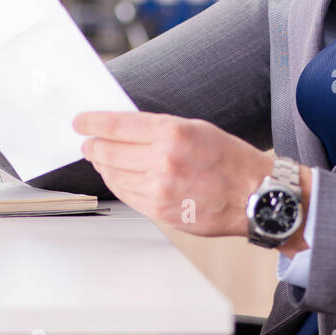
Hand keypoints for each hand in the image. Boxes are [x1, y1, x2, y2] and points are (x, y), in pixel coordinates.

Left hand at [73, 111, 305, 244]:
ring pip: (114, 176)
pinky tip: (119, 177)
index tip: (80, 122)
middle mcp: (163, 161)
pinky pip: (127, 196)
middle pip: (108, 152)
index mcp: (172, 133)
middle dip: (92, 145)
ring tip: (102, 159)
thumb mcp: (196, 128)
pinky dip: (118, 184)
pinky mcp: (161, 212)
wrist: (255, 195)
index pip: (116, 125)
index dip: (92, 122)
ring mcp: (160, 190)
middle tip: (87, 142)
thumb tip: (124, 129)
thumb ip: (159, 128)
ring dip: (103, 166)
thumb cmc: (230, 159)